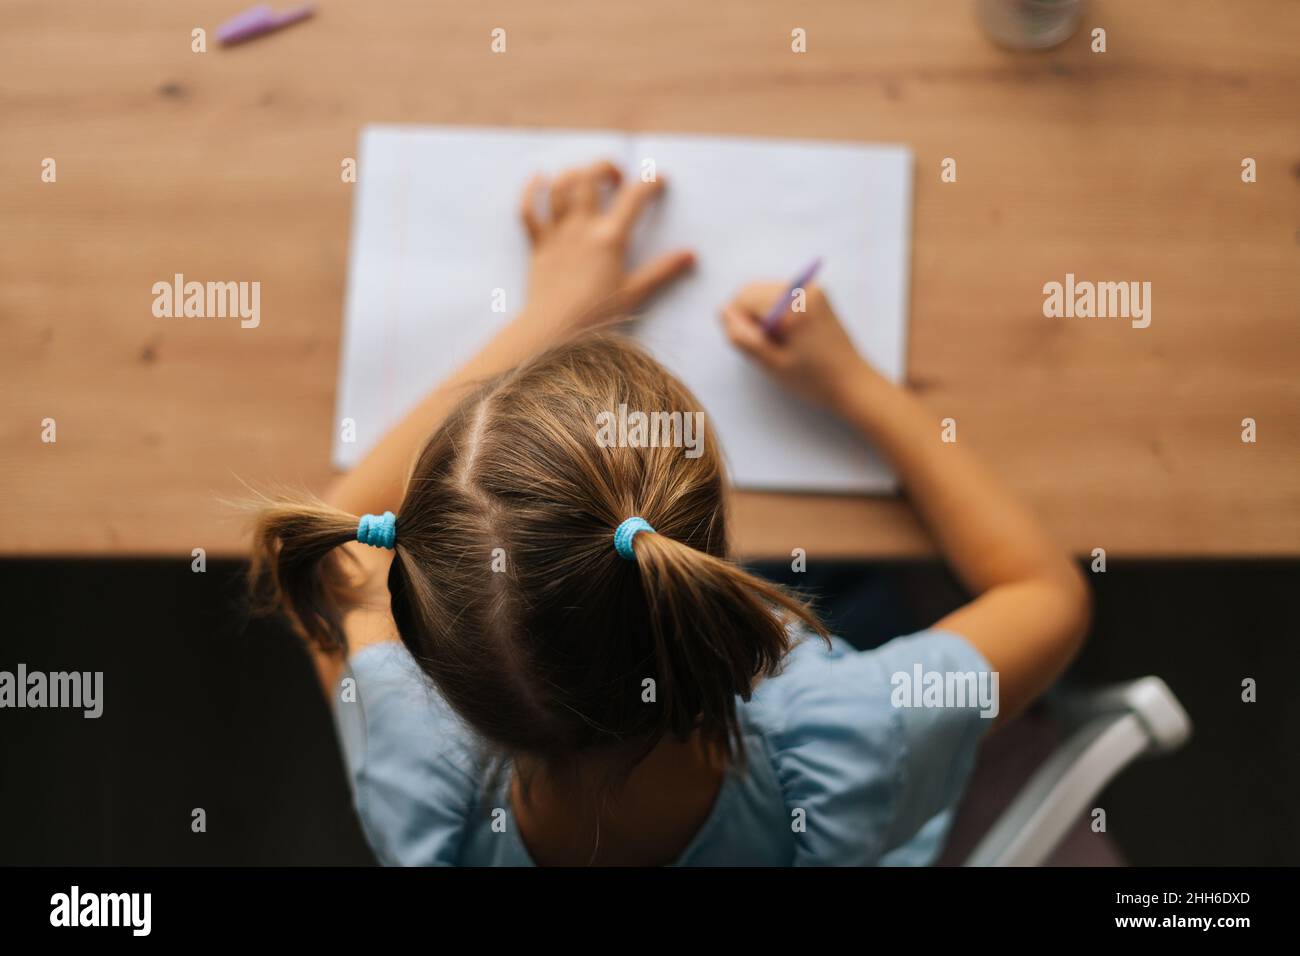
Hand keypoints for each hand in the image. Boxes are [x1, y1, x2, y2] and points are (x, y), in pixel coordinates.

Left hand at [519, 160, 694, 330]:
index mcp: (610, 238)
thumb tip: (691, 255)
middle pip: (590, 177)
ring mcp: (557, 233)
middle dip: (605, 167)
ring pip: (559, 186)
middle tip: (616, 178)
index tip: (659, 181)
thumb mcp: (635, 293)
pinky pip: (528, 210)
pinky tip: (538, 179)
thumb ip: (663, 271)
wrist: (554, 331)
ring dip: (573, 173)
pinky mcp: (538, 244)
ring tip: (584, 177)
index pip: (634, 197)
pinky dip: (531, 190)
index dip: (650, 182)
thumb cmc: (596, 316)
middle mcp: (582, 228)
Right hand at [720, 282, 876, 409]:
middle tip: (766, 346)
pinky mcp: (815, 293)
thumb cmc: (813, 379)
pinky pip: (780, 295)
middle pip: (752, 290)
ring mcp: (811, 288)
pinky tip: (788, 334)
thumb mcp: (772, 364)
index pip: (744, 299)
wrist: (852, 382)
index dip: (739, 324)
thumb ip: (742, 337)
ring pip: (764, 291)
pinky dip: (775, 312)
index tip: (756, 347)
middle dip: (749, 316)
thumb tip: (721, 311)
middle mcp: (803, 288)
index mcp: (793, 306)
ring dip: (761, 314)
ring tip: (780, 342)